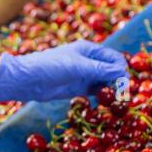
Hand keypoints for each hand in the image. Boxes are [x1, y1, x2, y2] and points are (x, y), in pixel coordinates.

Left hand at [0, 40, 127, 102]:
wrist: (27, 79)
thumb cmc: (51, 66)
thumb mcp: (77, 66)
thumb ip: (100, 70)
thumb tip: (122, 72)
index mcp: (89, 50)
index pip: (113, 58)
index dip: (121, 68)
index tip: (124, 82)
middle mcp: (89, 61)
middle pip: (111, 70)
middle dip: (118, 80)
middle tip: (121, 93)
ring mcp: (83, 75)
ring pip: (105, 81)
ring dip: (111, 89)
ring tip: (114, 99)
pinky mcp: (78, 88)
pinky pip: (95, 91)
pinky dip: (102, 95)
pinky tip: (105, 101)